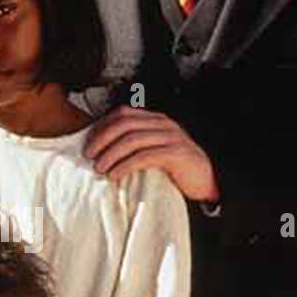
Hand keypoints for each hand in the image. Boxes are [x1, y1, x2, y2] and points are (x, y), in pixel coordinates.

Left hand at [84, 106, 219, 200]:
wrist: (209, 182)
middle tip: (88, 155)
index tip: (88, 142)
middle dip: (102, 139)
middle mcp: (163, 124)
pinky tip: (115, 175)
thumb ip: (137, 146)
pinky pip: (144, 156)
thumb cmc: (177, 170)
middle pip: (124, 124)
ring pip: (132, 140)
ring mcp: (171, 138)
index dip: (102, 126)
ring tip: (99, 168)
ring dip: (111, 154)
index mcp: (156, 120)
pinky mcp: (176, 154)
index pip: (123, 114)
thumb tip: (104, 152)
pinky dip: (125, 166)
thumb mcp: (155, 151)